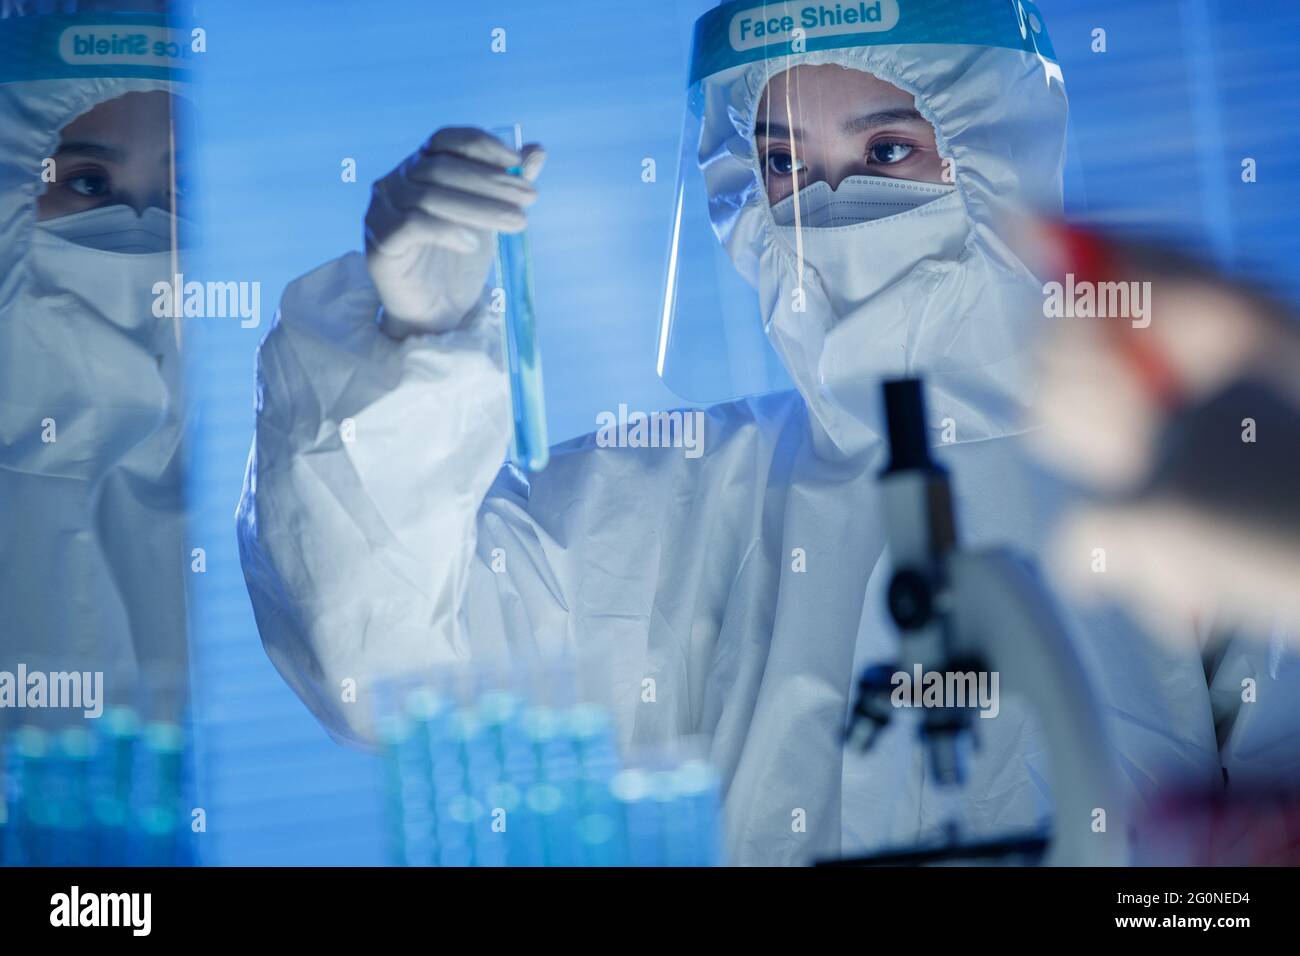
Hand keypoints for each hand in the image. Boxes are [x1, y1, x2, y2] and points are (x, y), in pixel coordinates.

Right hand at [364, 127, 544, 336]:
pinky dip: (447, 230)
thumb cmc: (460, 260)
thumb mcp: (490, 218)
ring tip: (517, 223)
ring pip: (429, 196)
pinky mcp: (380, 242)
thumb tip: (538, 150)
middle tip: (529, 199)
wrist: (436, 312)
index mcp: (419, 167)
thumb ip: (508, 184)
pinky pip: (411, 225)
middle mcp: (395, 182)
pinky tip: (472, 243)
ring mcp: (382, 210)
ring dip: (480, 208)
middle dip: (491, 182)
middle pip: (440, 167)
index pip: (446, 140)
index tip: (517, 163)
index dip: (481, 146)